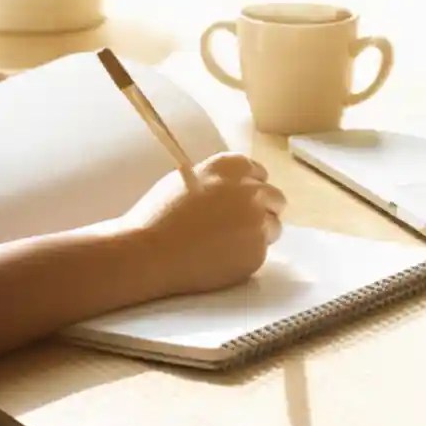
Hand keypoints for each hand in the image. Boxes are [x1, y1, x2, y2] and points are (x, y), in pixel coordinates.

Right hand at [122, 152, 286, 295]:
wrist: (149, 251)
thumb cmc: (158, 214)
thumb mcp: (187, 179)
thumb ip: (218, 180)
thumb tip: (233, 188)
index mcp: (232, 166)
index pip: (260, 173)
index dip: (249, 189)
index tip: (239, 201)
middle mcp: (252, 190)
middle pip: (275, 198)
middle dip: (262, 210)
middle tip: (237, 226)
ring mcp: (257, 221)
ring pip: (274, 227)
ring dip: (258, 234)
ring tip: (226, 244)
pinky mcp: (258, 252)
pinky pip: (262, 253)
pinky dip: (246, 256)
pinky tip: (219, 258)